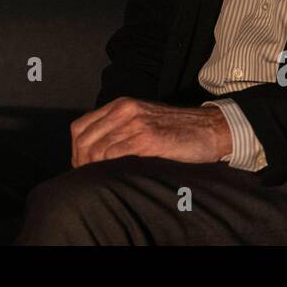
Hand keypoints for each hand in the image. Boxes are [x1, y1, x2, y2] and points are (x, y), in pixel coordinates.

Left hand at [69, 97, 232, 167]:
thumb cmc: (178, 128)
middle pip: (84, 140)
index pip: (81, 127)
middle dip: (81, 163)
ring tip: (100, 181)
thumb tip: (95, 152)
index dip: (76, 150)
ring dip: (94, 169)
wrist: (210, 128)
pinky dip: (109, 169)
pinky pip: (115, 156)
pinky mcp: (148, 139)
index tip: (81, 166)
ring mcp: (136, 124)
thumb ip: (120, 128)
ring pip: (97, 149)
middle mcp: (124, 110)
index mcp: (121, 105)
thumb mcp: (143, 118)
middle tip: (87, 178)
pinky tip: (115, 177)